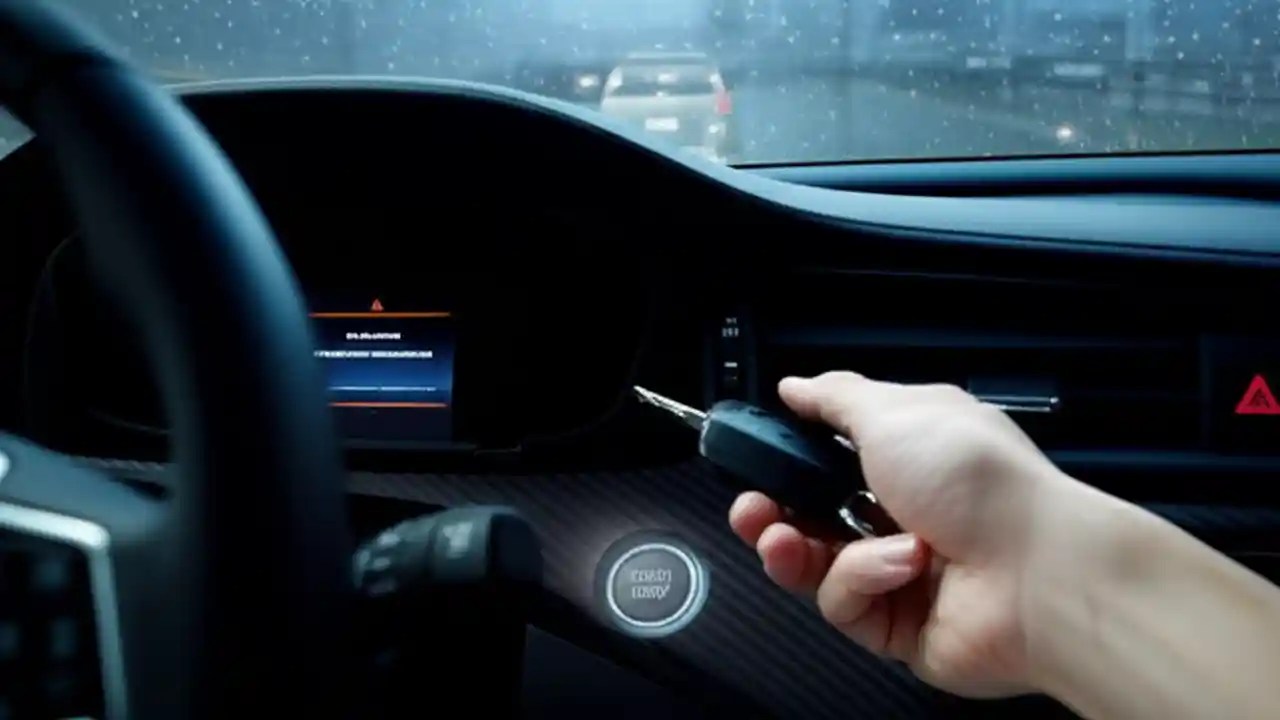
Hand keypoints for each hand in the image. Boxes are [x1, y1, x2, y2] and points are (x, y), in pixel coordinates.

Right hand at [729, 372, 1091, 697]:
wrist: (1036, 572)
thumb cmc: (976, 479)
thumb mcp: (896, 411)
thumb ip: (835, 399)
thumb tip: (795, 386)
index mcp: (910, 456)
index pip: (830, 457)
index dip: (788, 460)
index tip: (756, 456)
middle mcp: (905, 513)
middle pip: (812, 517)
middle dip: (771, 513)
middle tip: (751, 509)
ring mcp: (901, 574)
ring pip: (817, 566)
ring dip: (795, 550)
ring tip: (784, 540)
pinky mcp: (899, 627)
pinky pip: (847, 604)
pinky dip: (862, 579)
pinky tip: (897, 565)